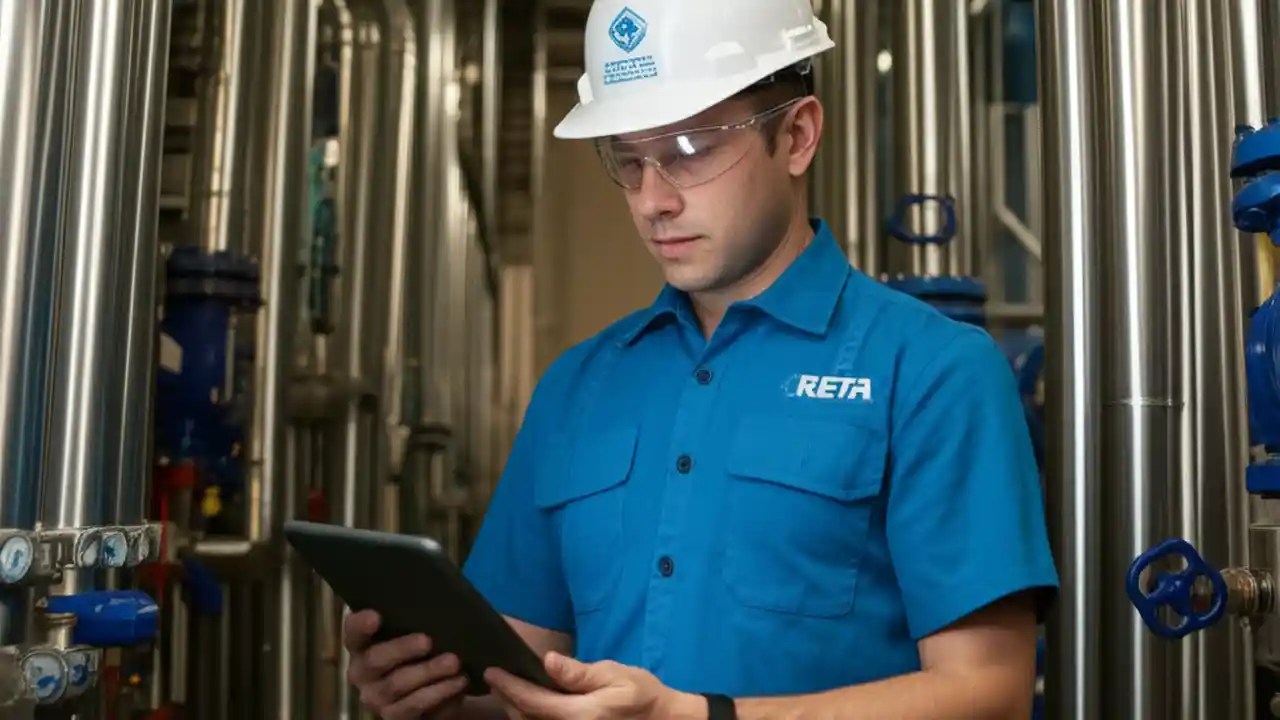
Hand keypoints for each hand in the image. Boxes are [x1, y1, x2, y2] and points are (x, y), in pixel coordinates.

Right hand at [344, 609, 470, 718]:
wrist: (438, 686)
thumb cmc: (424, 648)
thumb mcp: (419, 629)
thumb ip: (416, 618)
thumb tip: (437, 601)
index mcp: (362, 645)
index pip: (353, 632)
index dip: (360, 625)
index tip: (375, 616)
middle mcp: (362, 673)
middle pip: (374, 660)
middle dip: (402, 649)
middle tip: (427, 641)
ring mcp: (376, 699)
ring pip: (397, 685)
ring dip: (428, 672)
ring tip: (454, 662)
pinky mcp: (395, 717)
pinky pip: (416, 707)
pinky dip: (440, 693)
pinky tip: (459, 682)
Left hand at [484, 651, 703, 719]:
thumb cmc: (641, 693)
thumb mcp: (615, 674)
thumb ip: (579, 673)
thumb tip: (548, 661)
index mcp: (580, 716)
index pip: (534, 702)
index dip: (509, 687)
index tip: (492, 671)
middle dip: (508, 699)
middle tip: (495, 678)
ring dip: (516, 710)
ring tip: (506, 689)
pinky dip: (530, 717)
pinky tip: (527, 704)